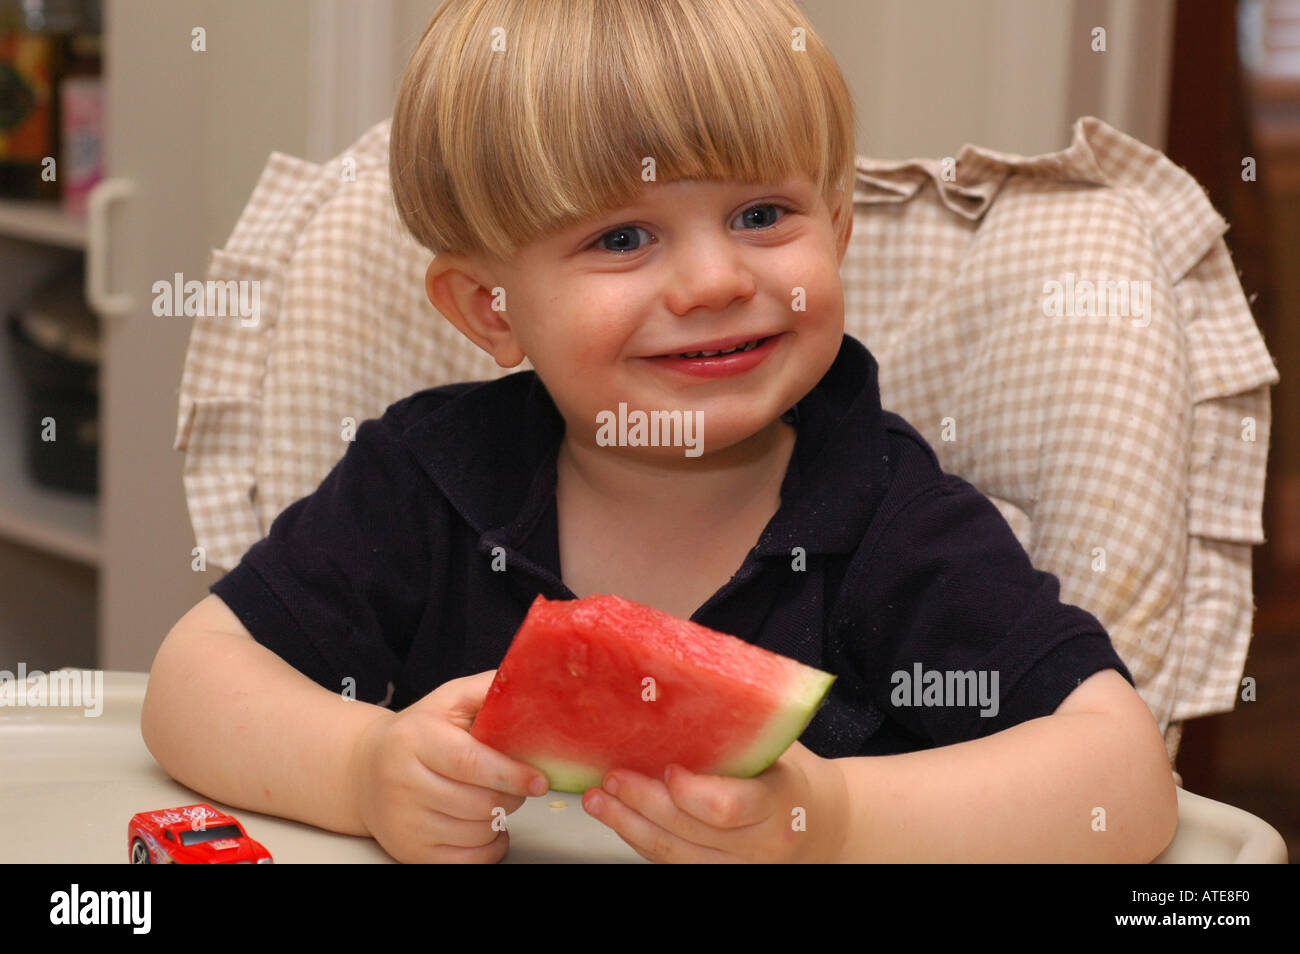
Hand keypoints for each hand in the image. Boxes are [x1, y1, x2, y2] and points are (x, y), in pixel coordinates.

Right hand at [348, 670, 548, 862]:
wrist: (365, 770)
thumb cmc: (417, 733)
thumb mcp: (448, 699)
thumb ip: (487, 689)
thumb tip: (530, 681)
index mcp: (414, 740)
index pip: (469, 762)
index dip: (509, 773)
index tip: (538, 779)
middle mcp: (402, 783)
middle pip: (478, 802)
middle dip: (511, 795)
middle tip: (517, 784)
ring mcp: (404, 822)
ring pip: (476, 833)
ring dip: (501, 819)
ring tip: (497, 799)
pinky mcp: (410, 851)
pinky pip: (467, 861)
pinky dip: (489, 846)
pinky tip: (488, 826)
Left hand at [581, 741, 848, 862]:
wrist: (823, 827)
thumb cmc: (792, 777)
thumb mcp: (780, 748)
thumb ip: (743, 727)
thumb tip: (694, 678)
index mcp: (778, 804)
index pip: (727, 806)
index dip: (690, 792)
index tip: (667, 768)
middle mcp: (760, 846)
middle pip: (689, 831)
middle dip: (642, 803)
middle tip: (612, 776)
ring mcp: (739, 869)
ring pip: (674, 855)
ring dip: (628, 826)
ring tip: (598, 800)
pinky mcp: (719, 877)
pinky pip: (673, 864)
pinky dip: (641, 839)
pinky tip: (619, 817)